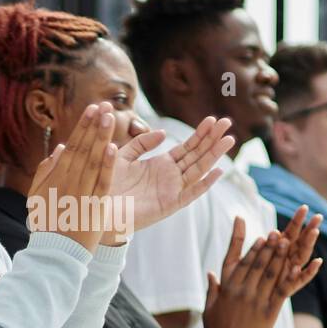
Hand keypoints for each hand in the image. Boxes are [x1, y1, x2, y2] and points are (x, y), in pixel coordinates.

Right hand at [27, 102, 116, 253]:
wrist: (54, 252)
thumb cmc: (46, 224)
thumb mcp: (37, 196)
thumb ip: (46, 171)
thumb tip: (58, 147)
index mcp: (56, 177)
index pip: (72, 145)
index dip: (83, 126)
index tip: (93, 109)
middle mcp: (69, 181)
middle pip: (84, 148)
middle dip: (95, 125)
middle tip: (105, 104)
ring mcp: (82, 193)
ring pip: (94, 160)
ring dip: (102, 137)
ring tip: (110, 117)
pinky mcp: (95, 206)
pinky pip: (102, 182)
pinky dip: (108, 165)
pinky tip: (114, 148)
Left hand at [105, 115, 234, 237]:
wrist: (98, 208)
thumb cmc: (107, 183)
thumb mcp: (124, 156)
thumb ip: (142, 143)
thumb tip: (164, 132)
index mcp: (162, 165)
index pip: (187, 147)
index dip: (200, 133)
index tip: (212, 119)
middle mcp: (171, 176)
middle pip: (197, 155)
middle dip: (212, 139)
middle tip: (227, 123)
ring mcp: (172, 190)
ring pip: (198, 169)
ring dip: (214, 155)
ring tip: (229, 140)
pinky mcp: (169, 204)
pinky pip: (191, 193)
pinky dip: (205, 184)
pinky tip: (218, 171)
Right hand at [201, 214, 322, 327]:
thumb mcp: (210, 307)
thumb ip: (212, 288)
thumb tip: (210, 273)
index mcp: (228, 287)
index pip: (241, 262)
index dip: (253, 249)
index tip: (261, 237)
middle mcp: (242, 290)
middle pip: (258, 263)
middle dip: (269, 247)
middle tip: (278, 233)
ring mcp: (256, 300)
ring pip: (270, 273)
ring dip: (280, 256)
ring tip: (288, 242)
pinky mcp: (268, 312)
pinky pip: (281, 291)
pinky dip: (291, 278)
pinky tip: (298, 267)